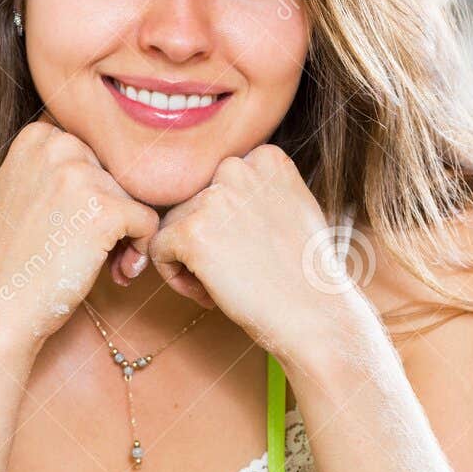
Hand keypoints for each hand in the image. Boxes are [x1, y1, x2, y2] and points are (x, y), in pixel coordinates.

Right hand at [0, 117, 158, 350]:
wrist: (2, 304)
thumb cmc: (16, 255)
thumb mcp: (20, 187)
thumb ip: (53, 162)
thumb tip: (97, 151)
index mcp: (38, 136)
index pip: (97, 151)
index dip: (95, 191)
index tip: (76, 224)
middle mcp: (59, 146)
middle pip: (117, 173)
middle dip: (113, 211)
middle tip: (90, 248)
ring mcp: (81, 177)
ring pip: (135, 197)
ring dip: (127, 234)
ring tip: (102, 263)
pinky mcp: (105, 210)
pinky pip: (148, 222)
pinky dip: (140, 250)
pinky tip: (117, 272)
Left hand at [145, 144, 363, 358]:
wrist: (314, 315)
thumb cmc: (305, 272)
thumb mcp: (292, 207)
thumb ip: (257, 189)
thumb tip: (216, 188)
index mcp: (265, 157)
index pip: (218, 182)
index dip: (226, 221)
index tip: (250, 250)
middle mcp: (237, 168)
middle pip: (192, 202)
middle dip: (205, 240)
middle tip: (236, 274)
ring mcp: (213, 198)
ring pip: (172, 225)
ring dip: (189, 260)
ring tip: (225, 286)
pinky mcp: (191, 232)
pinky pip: (158, 249)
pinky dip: (174, 277)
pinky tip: (208, 294)